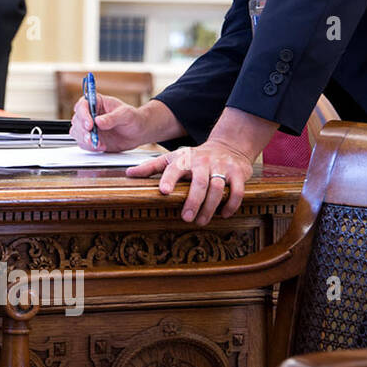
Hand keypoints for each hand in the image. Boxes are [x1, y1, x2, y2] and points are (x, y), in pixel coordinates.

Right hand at [70, 92, 149, 152]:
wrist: (138, 132)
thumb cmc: (133, 118)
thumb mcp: (126, 114)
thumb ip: (112, 118)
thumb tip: (98, 121)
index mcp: (96, 102)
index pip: (83, 105)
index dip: (83, 114)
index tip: (90, 124)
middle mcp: (90, 114)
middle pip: (77, 120)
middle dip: (83, 130)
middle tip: (91, 137)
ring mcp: (89, 127)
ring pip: (77, 132)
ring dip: (85, 139)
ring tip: (97, 143)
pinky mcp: (90, 138)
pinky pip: (83, 143)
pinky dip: (90, 146)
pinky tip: (101, 146)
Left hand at [126, 140, 253, 225]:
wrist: (228, 146)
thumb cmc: (194, 157)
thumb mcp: (172, 158)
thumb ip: (151, 167)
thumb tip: (128, 173)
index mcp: (185, 159)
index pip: (175, 168)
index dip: (169, 179)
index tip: (164, 191)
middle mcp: (203, 162)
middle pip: (199, 182)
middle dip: (193, 201)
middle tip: (186, 218)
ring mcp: (222, 167)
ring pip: (217, 188)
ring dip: (210, 206)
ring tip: (201, 220)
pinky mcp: (238, 173)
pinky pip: (237, 190)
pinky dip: (231, 204)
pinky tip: (224, 214)